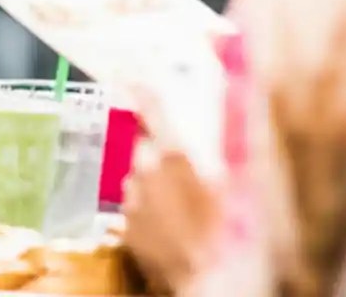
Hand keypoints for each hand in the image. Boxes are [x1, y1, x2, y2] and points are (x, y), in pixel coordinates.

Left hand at [121, 86, 221, 289]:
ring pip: (138, 175)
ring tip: (177, 205)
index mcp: (174, 153)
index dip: (139, 86)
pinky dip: (146, 205)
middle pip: (143, 145)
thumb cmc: (220, 227)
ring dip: (152, 181)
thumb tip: (189, 134)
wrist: (200, 274)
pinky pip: (134, 201)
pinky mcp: (124, 217)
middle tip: (177, 170)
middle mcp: (145, 167)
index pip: (150, 107)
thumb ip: (203, 153)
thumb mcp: (221, 182)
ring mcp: (132, 193)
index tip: (128, 71)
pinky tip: (166, 221)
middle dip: (155, 150)